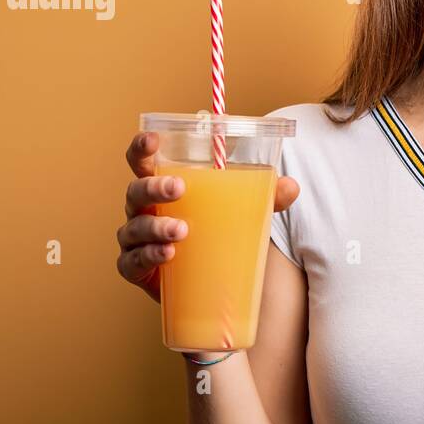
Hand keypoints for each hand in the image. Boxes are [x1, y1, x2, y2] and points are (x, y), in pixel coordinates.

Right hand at [116, 131, 300, 303]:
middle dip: (154, 187)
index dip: (142, 147)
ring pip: (134, 228)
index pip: (142, 162)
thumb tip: (291, 186)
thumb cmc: (217, 234)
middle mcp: (144, 210)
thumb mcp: (243, 212)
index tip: (152, 139)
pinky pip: (132, 262)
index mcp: (162, 188)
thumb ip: (266, 197)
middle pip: (136, 191)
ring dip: (156, 227)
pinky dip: (149, 256)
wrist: (208, 284)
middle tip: (179, 188)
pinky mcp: (137, 269)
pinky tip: (167, 254)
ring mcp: (136, 240)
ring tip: (182, 230)